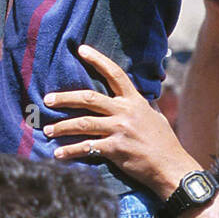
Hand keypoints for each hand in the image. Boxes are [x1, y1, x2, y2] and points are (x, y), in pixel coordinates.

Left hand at [44, 44, 198, 197]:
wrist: (171, 167)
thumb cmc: (164, 143)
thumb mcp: (155, 117)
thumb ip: (143, 105)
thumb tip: (142, 95)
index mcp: (135, 100)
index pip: (115, 73)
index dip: (97, 60)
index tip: (81, 49)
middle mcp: (125, 112)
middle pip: (89, 98)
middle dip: (65, 98)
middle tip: (47, 99)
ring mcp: (119, 130)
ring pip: (83, 123)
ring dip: (62, 127)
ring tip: (47, 130)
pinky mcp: (115, 149)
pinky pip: (87, 147)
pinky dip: (70, 151)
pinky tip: (58, 154)